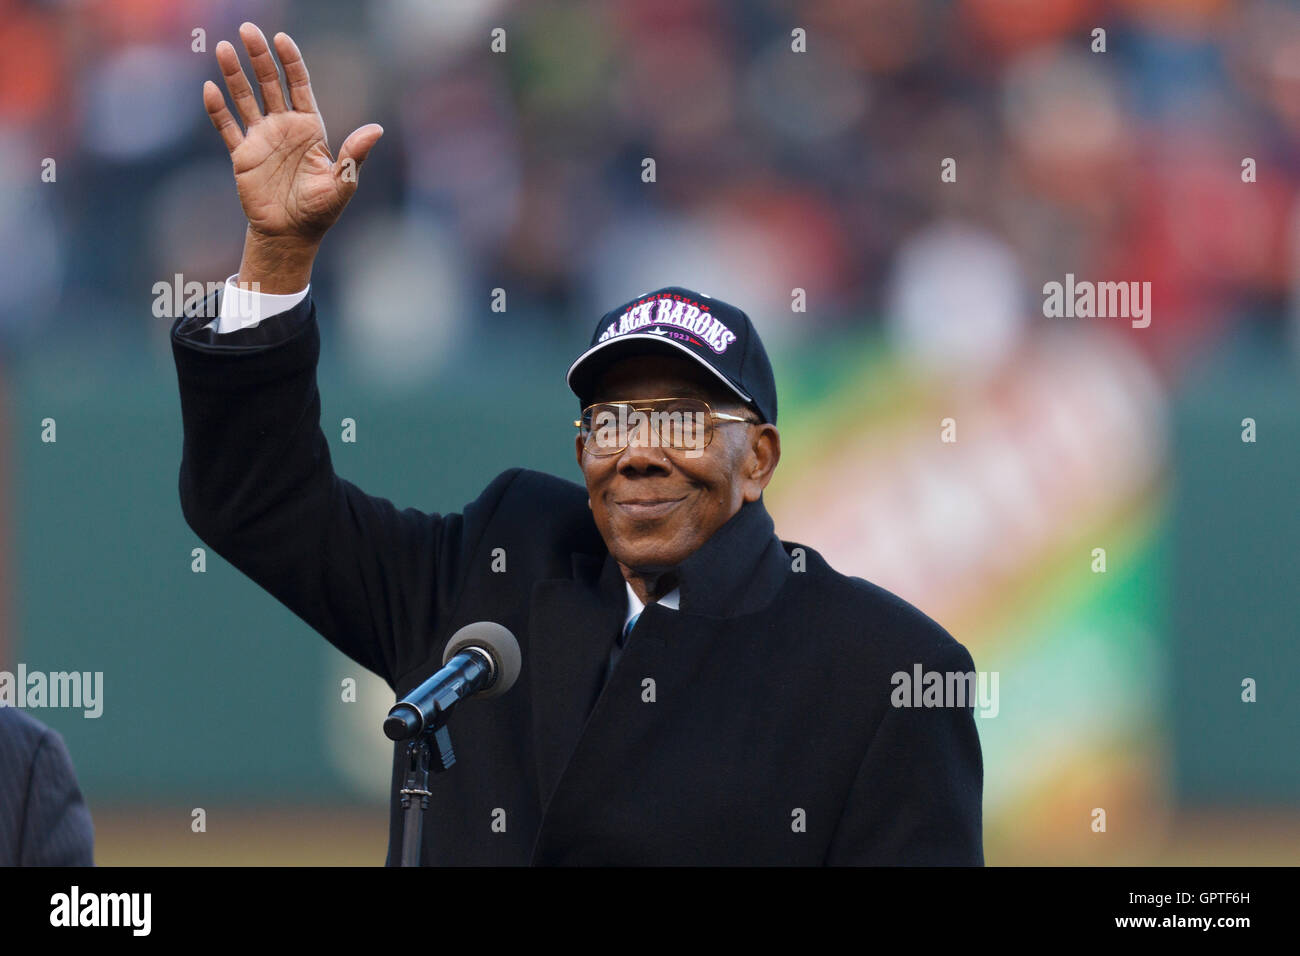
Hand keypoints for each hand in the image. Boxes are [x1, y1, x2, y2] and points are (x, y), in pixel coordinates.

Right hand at [203, 23, 382, 289]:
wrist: (291, 235)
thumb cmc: (320, 211)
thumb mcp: (342, 184)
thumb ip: (354, 156)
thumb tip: (376, 129)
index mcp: (310, 127)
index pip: (299, 85)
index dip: (291, 61)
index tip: (281, 39)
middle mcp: (284, 127)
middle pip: (269, 83)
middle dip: (260, 56)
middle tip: (248, 30)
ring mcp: (261, 138)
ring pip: (245, 98)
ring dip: (234, 74)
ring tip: (224, 48)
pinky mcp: (242, 155)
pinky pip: (226, 127)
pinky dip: (218, 110)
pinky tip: (210, 89)